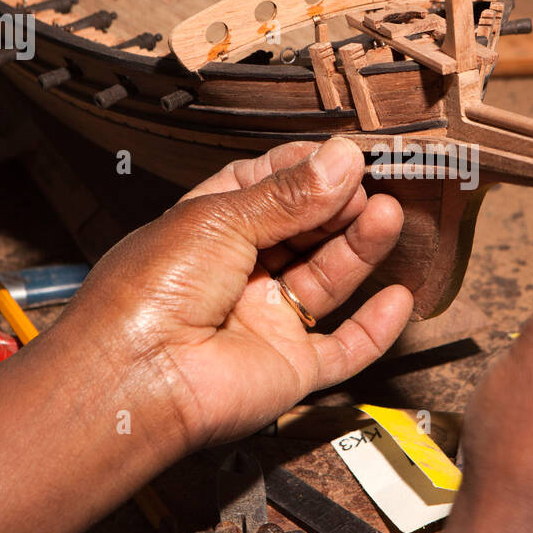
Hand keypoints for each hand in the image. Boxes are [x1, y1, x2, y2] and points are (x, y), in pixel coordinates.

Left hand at [50, 137, 412, 453]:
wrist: (136, 379)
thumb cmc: (148, 297)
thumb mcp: (221, 220)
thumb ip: (289, 194)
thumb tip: (342, 159)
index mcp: (210, 230)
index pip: (269, 188)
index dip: (309, 170)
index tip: (347, 153)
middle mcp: (240, 274)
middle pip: (306, 232)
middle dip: (340, 205)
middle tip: (373, 182)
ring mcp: (265, 321)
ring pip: (329, 280)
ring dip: (360, 248)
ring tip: (386, 216)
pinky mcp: (288, 368)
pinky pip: (343, 350)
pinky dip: (375, 328)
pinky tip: (396, 297)